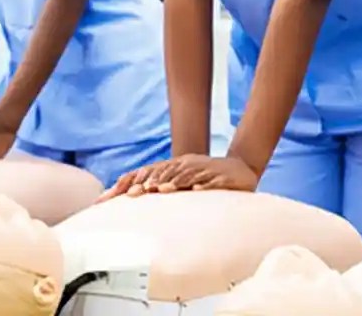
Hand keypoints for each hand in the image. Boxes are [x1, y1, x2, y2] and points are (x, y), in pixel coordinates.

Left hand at [99, 155, 258, 200]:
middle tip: (135, 193)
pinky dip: (204, 186)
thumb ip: (160, 188)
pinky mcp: (222, 177)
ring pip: (186, 175)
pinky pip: (212, 182)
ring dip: (174, 182)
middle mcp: (187, 165)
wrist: (240, 170)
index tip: (120, 193)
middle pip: (165, 172)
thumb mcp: (182, 181)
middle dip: (149, 182)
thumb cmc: (206, 179)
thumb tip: (131, 197)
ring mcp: (204, 170)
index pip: (149, 171)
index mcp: (174, 167)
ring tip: (161, 191)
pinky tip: (196, 192)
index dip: (133, 181)